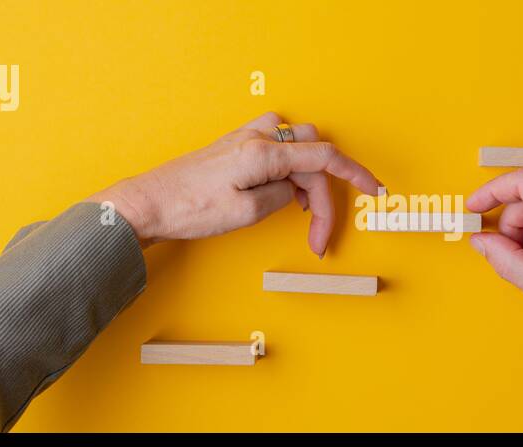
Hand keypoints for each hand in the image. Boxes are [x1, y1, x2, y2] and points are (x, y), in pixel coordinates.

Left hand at [87, 112, 382, 254]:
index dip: (355, 174)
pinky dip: (290, 169)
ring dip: (308, 178)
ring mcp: (244, 139)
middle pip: (313, 153)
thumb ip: (279, 196)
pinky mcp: (235, 147)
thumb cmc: (188, 209)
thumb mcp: (245, 213)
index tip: (375, 190)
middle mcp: (256, 139)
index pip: (324, 157)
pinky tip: (282, 192)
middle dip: (324, 191)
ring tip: (300, 212)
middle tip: (318, 232)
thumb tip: (292, 189)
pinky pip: (277, 148)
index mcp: (263, 153)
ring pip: (297, 146)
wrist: (147, 204)